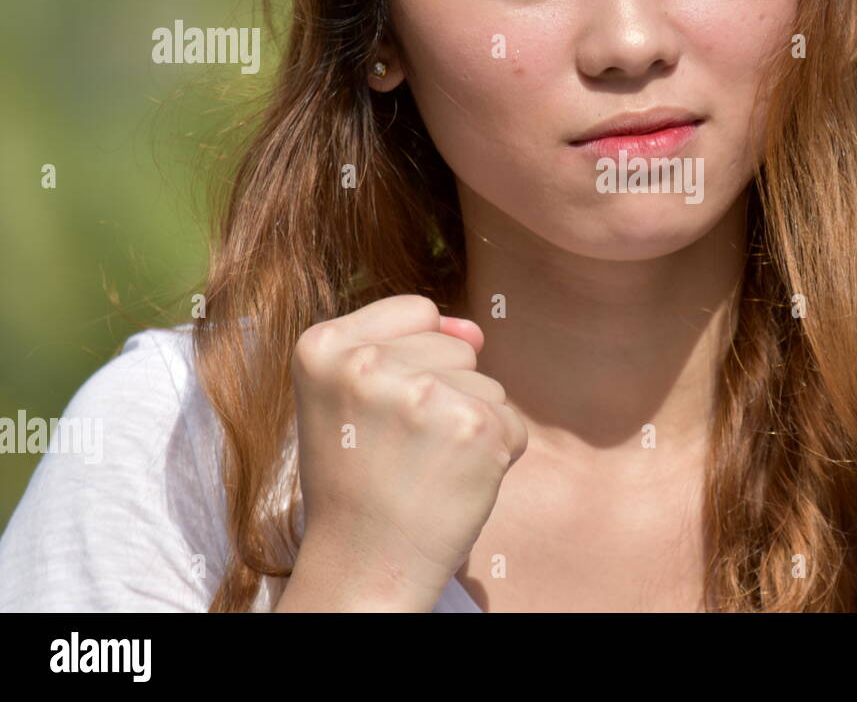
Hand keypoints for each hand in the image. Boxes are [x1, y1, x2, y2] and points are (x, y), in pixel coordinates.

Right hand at [287, 294, 526, 610]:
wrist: (365, 567)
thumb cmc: (360, 483)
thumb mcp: (351, 398)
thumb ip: (408, 344)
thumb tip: (477, 329)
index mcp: (322, 346)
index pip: (417, 312)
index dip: (415, 363)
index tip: (382, 413)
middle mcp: (366, 362)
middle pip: (456, 347)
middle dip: (444, 394)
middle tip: (401, 451)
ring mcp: (422, 392)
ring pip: (486, 384)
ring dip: (470, 426)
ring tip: (424, 469)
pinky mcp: (474, 425)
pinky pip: (511, 422)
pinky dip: (496, 455)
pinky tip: (453, 484)